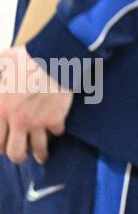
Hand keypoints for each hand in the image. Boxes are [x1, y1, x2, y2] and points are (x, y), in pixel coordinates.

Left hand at [0, 46, 73, 164]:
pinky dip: (57, 132)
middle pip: (15, 153)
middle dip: (18, 156)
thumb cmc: (25, 59)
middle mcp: (17, 121)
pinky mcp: (56, 118)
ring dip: (40, 155)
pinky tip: (56, 129)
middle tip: (22, 154)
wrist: (54, 57)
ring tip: (42, 156)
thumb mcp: (1, 64)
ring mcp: (38, 122)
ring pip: (38, 150)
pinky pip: (57, 133)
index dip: (1, 146)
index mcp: (0, 110)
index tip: (5, 144)